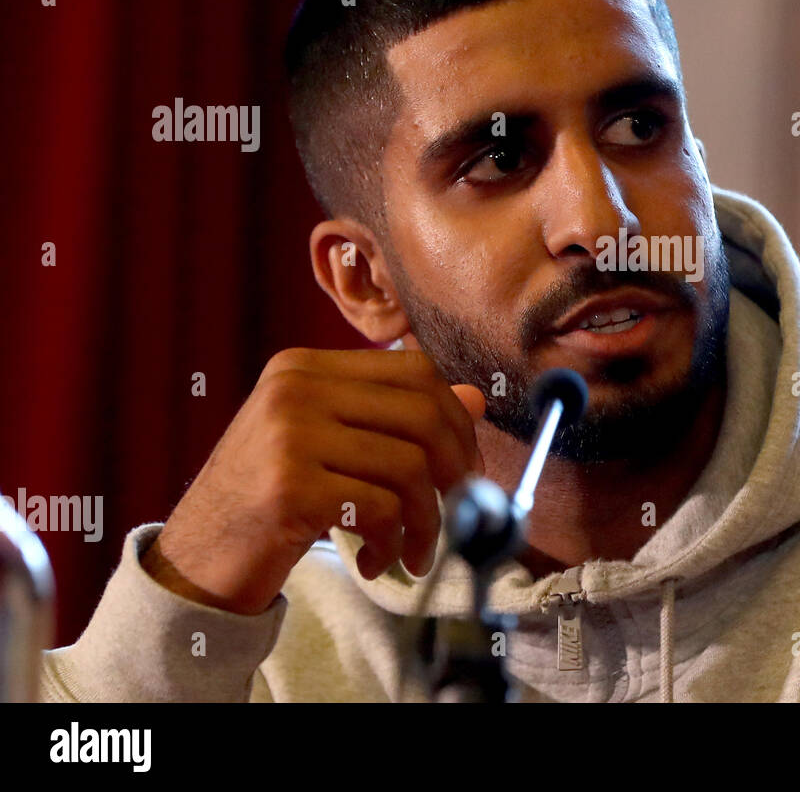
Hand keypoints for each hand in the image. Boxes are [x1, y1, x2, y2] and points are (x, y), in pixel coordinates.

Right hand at [141, 347, 485, 614]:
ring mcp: (288, 435)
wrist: (193, 563)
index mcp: (305, 367)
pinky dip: (392, 543)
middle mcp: (295, 389)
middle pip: (422, 415)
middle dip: (456, 472)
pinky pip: (381, 508)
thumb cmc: (267, 503)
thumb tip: (475, 399)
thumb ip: (394, 420)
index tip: (466, 467)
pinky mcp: (289, 487)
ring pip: (409, 467)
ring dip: (426, 521)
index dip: (456, 419)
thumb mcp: (329, 448)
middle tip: (457, 513)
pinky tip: (375, 562)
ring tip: (412, 550)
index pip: (415, 372)